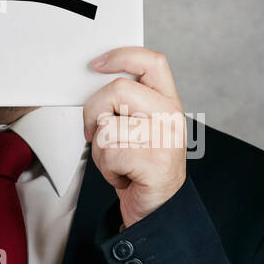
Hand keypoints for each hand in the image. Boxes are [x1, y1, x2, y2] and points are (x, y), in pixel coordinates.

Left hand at [83, 47, 187, 227]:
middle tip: (93, 131)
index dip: (122, 56)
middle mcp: (170, 116)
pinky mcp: (154, 162)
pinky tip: (123, 175)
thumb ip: (127, 103)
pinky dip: (106, 170)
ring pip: (107, 126)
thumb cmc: (143, 166)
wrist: (158, 208)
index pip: (151, 62)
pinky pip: (108, 153)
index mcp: (168, 101)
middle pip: (118, 89)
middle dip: (93, 111)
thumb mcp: (141, 127)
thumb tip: (93, 82)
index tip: (97, 65)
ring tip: (118, 161)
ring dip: (100, 150)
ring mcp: (164, 139)